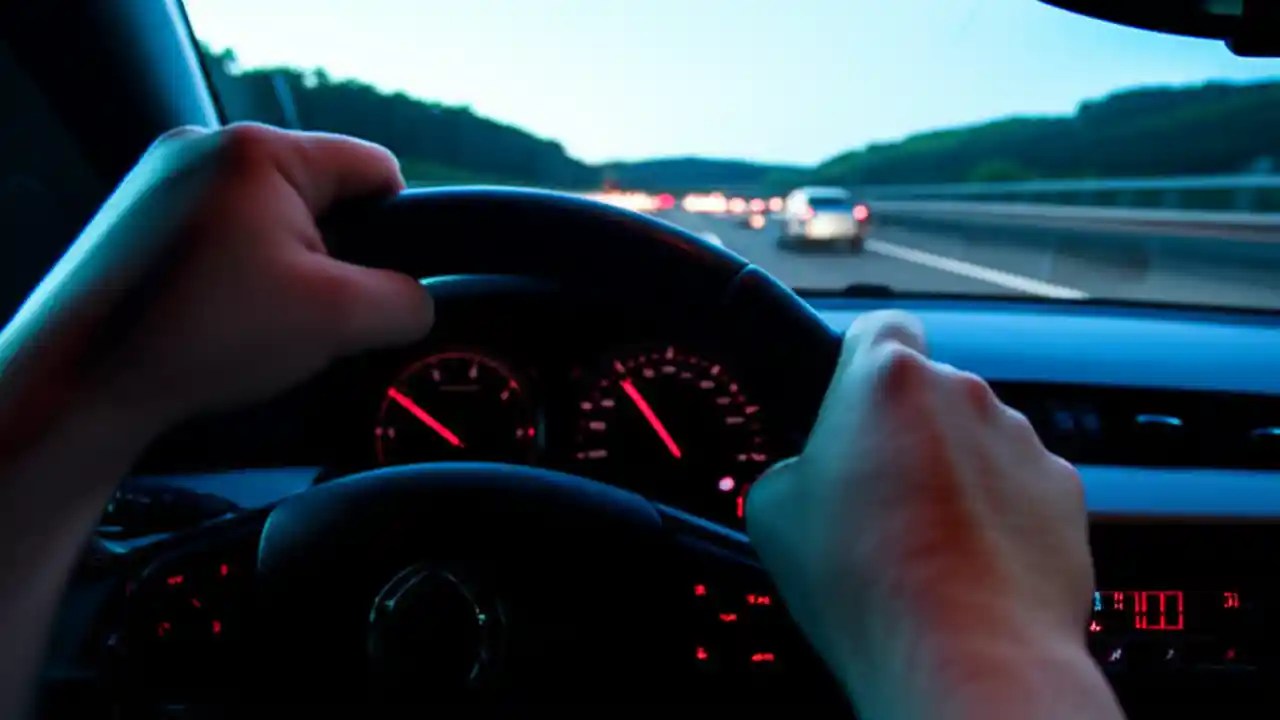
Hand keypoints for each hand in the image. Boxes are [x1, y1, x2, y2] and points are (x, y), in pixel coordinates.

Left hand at [0, 123, 430, 717]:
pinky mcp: (143, 219)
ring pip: (273, 221)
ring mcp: (167, 181)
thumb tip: (418, 302)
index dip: (396, 232)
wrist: (83, 386)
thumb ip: (406, 302)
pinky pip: (225, 236)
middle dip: (327, 259)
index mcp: (260, 152)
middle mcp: (208, 149)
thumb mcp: (337, 321)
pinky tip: (223, 320)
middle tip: (305, 315)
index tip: (374, 284)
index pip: (377, 171)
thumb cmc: (195, 340)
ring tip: (254, 322)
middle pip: (322, 198)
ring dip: (281, 271)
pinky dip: (237, 277)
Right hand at [746, 311, 1120, 718]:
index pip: (878, 326)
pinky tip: (968, 566)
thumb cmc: (868, 584)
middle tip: (874, 497)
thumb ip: (793, 467)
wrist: (966, 659)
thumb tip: (809, 478)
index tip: (850, 398)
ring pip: (975, 441)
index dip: (859, 361)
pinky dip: (998, 515)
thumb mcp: (773, 512)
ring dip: (953, 474)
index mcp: (887, 379)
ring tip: (923, 545)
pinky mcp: (1064, 493)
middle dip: (905, 433)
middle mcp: (964, 394)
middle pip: (928, 392)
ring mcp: (1022, 442)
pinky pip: (1018, 488)